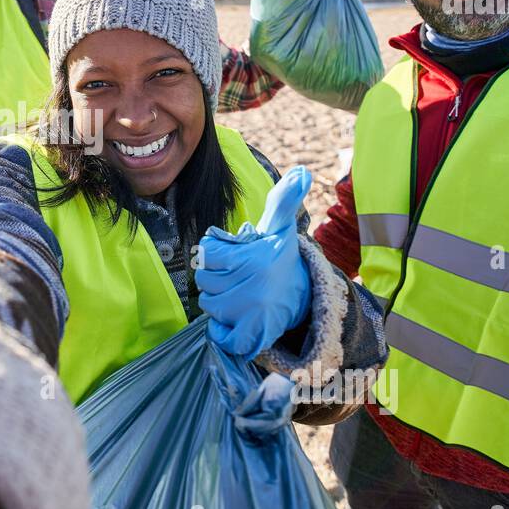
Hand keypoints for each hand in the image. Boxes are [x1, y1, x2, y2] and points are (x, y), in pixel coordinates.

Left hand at [195, 166, 312, 356]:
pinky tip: (231, 320)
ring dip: (218, 300)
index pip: (207, 252)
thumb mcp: (280, 228)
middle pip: (204, 279)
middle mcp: (251, 285)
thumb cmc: (281, 258)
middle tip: (234, 276)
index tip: (231, 256)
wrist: (304, 296)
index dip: (215, 253)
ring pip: (209, 304)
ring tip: (237, 294)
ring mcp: (251, 312)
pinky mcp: (252, 334)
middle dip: (215, 277)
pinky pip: (221, 335)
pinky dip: (221, 331)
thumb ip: (282, 200)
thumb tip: (301, 172)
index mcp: (253, 258)